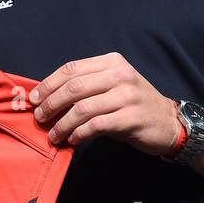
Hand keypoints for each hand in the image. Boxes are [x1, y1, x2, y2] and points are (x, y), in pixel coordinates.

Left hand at [29, 52, 180, 153]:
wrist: (169, 122)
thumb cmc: (133, 104)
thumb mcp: (112, 85)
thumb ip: (86, 86)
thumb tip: (47, 97)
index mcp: (112, 62)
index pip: (72, 69)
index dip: (49, 84)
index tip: (34, 99)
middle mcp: (120, 75)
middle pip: (74, 88)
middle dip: (51, 104)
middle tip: (40, 118)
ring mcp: (127, 96)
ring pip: (82, 109)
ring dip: (63, 124)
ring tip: (55, 135)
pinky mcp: (131, 118)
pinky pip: (96, 125)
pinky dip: (79, 134)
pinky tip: (73, 139)